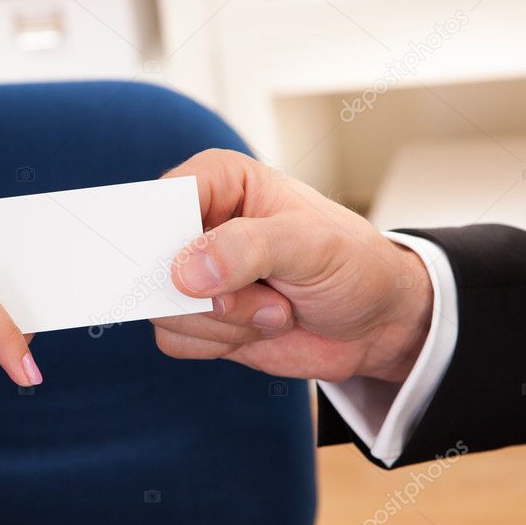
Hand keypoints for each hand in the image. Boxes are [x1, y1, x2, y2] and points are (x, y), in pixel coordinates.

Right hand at [152, 149, 432, 382]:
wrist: (373, 323)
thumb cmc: (352, 264)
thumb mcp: (313, 246)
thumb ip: (249, 248)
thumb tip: (186, 272)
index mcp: (219, 181)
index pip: (161, 202)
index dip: (167, 241)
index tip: (190, 272)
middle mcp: (197, 224)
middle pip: (152, 263)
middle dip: (207, 293)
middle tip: (263, 290)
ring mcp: (192, 275)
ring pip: (163, 307)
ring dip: (225, 322)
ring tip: (275, 307)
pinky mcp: (195, 317)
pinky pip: (173, 338)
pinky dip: (219, 343)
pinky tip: (258, 327)